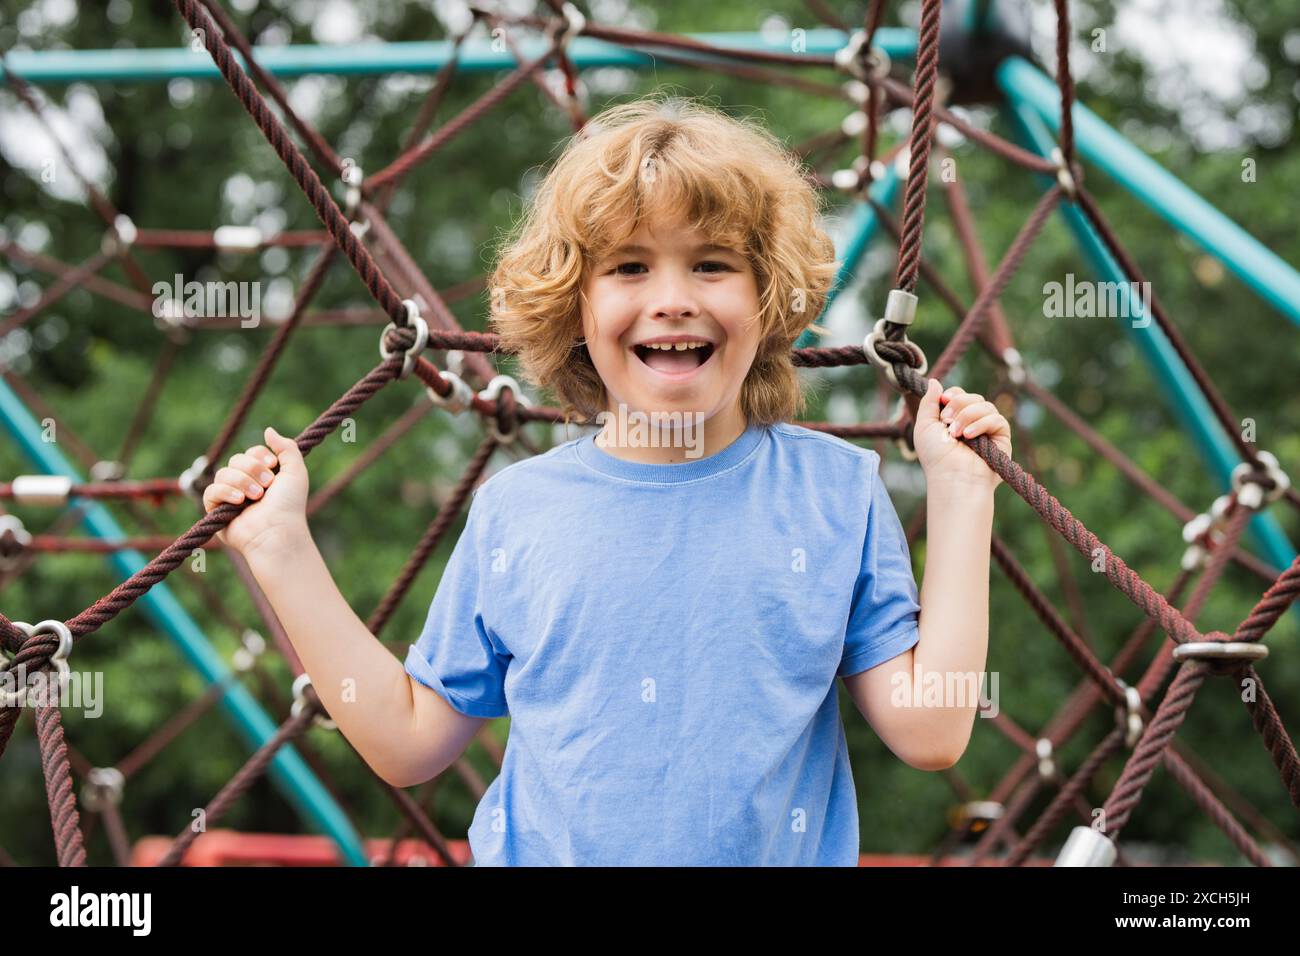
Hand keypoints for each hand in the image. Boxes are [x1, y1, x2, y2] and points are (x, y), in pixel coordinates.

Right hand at [202, 427, 309, 555]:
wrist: (277, 530)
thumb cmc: (289, 505)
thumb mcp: (295, 471)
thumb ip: (286, 448)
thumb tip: (268, 430)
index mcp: (262, 475)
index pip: (251, 452)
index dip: (259, 455)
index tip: (273, 465)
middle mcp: (245, 484)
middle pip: (236, 459)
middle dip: (252, 469)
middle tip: (267, 486)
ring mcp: (230, 497)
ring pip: (223, 473)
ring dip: (242, 482)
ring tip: (256, 497)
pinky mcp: (216, 510)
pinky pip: (211, 490)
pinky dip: (226, 493)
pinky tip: (240, 502)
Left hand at [912, 379, 1012, 487]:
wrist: (952, 478)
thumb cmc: (936, 457)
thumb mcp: (925, 426)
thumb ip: (928, 403)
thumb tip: (934, 381)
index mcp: (955, 420)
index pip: (960, 395)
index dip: (953, 395)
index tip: (943, 401)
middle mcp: (972, 423)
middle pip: (973, 397)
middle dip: (958, 405)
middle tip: (946, 422)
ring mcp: (988, 431)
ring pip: (985, 405)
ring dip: (967, 416)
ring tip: (956, 434)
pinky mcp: (1002, 439)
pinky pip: (997, 419)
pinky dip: (981, 424)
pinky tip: (969, 436)